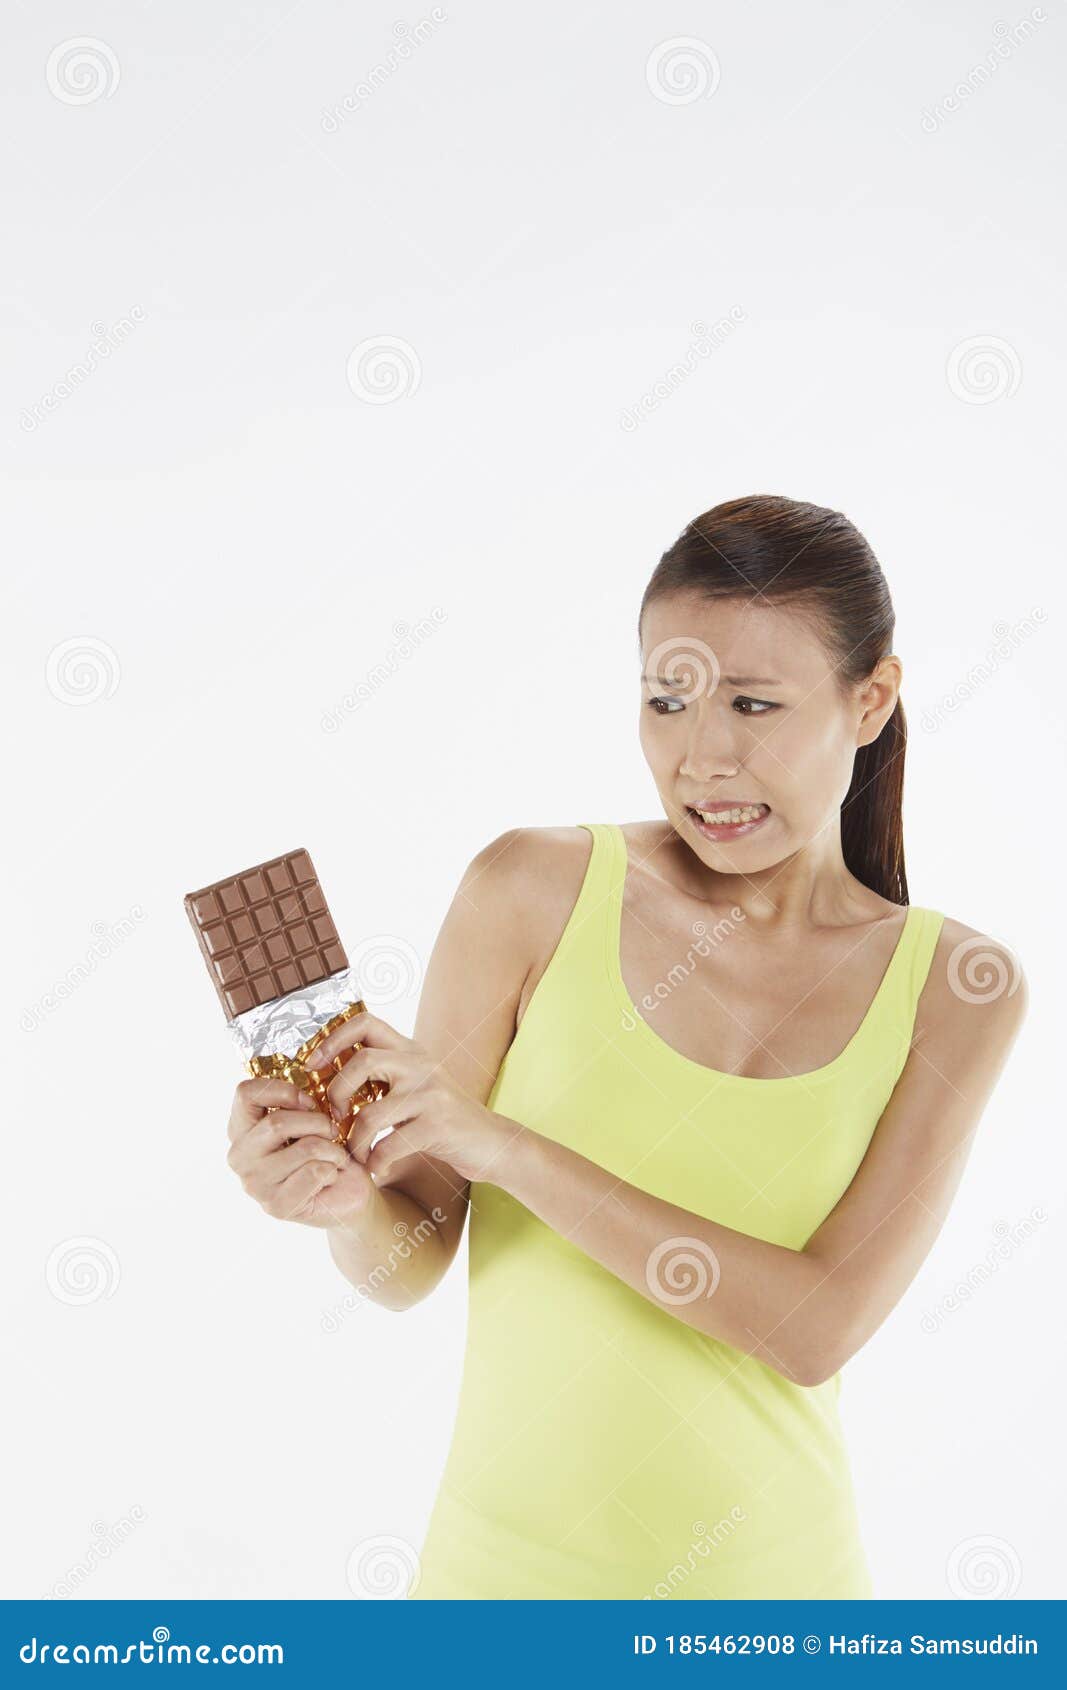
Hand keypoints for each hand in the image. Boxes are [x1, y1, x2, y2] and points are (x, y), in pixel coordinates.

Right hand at [226, 1074, 373, 1229]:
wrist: (346, 1192)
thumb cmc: (325, 1149)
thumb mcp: (308, 1119)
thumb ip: (297, 1103)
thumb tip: (308, 1083)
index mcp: (240, 1129)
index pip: (246, 1093)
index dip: (284, 1091)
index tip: (310, 1102)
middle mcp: (239, 1156)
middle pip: (278, 1122)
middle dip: (318, 1122)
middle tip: (333, 1130)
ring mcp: (255, 1184)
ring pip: (304, 1147)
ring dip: (332, 1148)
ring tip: (336, 1155)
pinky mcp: (277, 1206)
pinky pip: (315, 1172)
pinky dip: (334, 1168)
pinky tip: (332, 1175)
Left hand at [310, 1008, 516, 1184]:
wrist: (492, 1143)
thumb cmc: (444, 1118)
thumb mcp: (416, 1084)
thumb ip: (384, 1073)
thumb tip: (328, 1070)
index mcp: (411, 1050)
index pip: (364, 1022)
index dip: (332, 1039)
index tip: (312, 1066)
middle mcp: (421, 1064)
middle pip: (362, 1061)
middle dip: (337, 1092)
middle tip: (334, 1116)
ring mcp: (431, 1094)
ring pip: (371, 1113)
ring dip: (353, 1141)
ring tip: (354, 1153)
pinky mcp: (438, 1125)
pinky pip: (389, 1144)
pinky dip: (375, 1161)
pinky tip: (376, 1168)